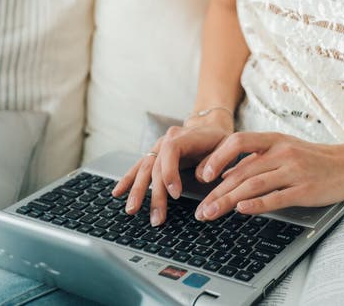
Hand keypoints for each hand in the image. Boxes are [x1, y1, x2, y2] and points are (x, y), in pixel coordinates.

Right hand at [111, 121, 231, 225]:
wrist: (209, 126)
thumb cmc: (219, 138)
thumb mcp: (226, 145)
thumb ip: (216, 159)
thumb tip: (203, 176)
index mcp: (184, 135)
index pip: (170, 151)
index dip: (170, 172)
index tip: (176, 194)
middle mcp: (166, 140)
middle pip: (156, 166)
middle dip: (154, 193)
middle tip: (156, 217)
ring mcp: (158, 147)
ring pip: (144, 169)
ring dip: (137, 191)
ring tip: (132, 211)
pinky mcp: (154, 156)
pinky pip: (139, 168)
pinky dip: (128, 180)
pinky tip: (117, 192)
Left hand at [192, 131, 343, 220]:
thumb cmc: (314, 159)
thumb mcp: (284, 149)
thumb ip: (257, 159)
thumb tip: (225, 174)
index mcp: (274, 140)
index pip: (237, 141)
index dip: (217, 156)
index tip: (201, 176)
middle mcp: (281, 152)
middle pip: (241, 170)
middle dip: (216, 191)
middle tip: (200, 209)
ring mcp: (293, 170)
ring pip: (253, 184)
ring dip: (228, 201)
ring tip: (211, 214)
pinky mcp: (304, 189)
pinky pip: (276, 197)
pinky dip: (256, 204)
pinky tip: (241, 210)